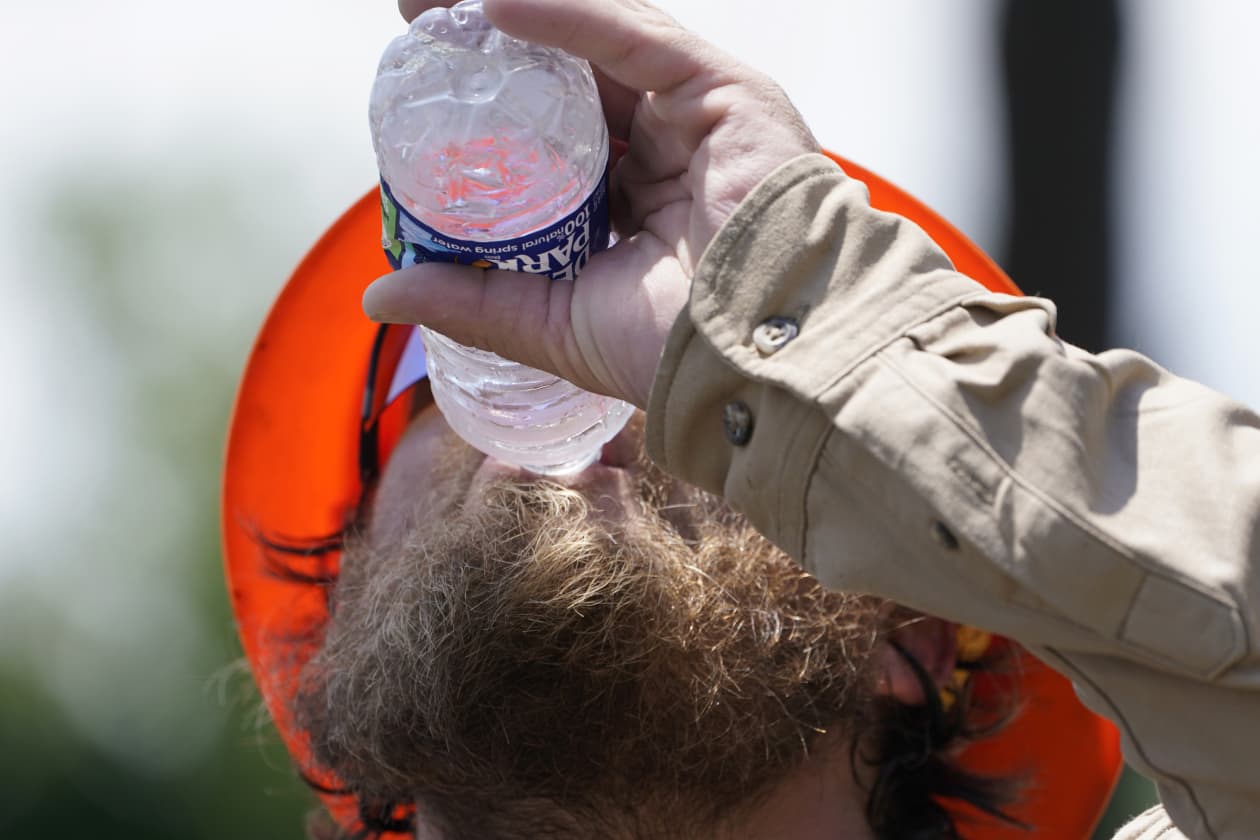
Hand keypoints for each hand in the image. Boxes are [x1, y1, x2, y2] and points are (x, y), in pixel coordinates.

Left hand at [366, 0, 818, 408]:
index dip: (493, 120)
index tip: (425, 107)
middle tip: (422, 33)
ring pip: (597, 45)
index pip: (556, 143)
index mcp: (636, 207)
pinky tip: (492, 9)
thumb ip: (475, 300)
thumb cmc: (677, 353)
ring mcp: (694, 118)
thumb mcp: (552, 323)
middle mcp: (666, 153)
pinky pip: (630, 36)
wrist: (761, 361)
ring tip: (437, 7)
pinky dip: (563, 16)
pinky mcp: (721, 90)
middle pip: (571, 82)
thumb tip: (380, 294)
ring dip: (515, 18)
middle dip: (495, 56)